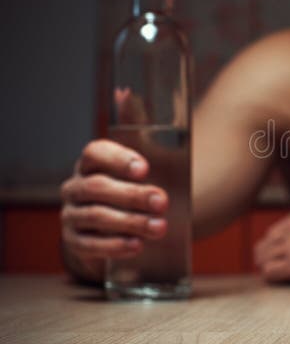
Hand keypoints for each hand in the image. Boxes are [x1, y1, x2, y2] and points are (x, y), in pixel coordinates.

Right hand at [60, 139, 169, 277]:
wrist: (112, 229)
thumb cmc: (131, 188)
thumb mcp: (139, 162)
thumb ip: (138, 128)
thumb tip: (126, 98)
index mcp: (91, 164)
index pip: (96, 153)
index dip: (118, 159)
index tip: (145, 169)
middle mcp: (76, 187)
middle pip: (98, 186)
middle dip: (133, 195)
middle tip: (162, 202)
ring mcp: (72, 214)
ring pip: (96, 216)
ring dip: (130, 222)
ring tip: (159, 227)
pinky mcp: (74, 241)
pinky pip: (90, 244)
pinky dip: (114, 245)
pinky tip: (137, 245)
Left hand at [254, 206, 289, 283]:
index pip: (273, 232)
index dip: (273, 248)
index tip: (276, 258)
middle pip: (264, 245)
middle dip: (265, 259)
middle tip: (271, 271)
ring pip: (263, 260)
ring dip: (268, 270)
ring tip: (277, 279)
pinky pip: (270, 273)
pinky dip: (272, 279)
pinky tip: (282, 283)